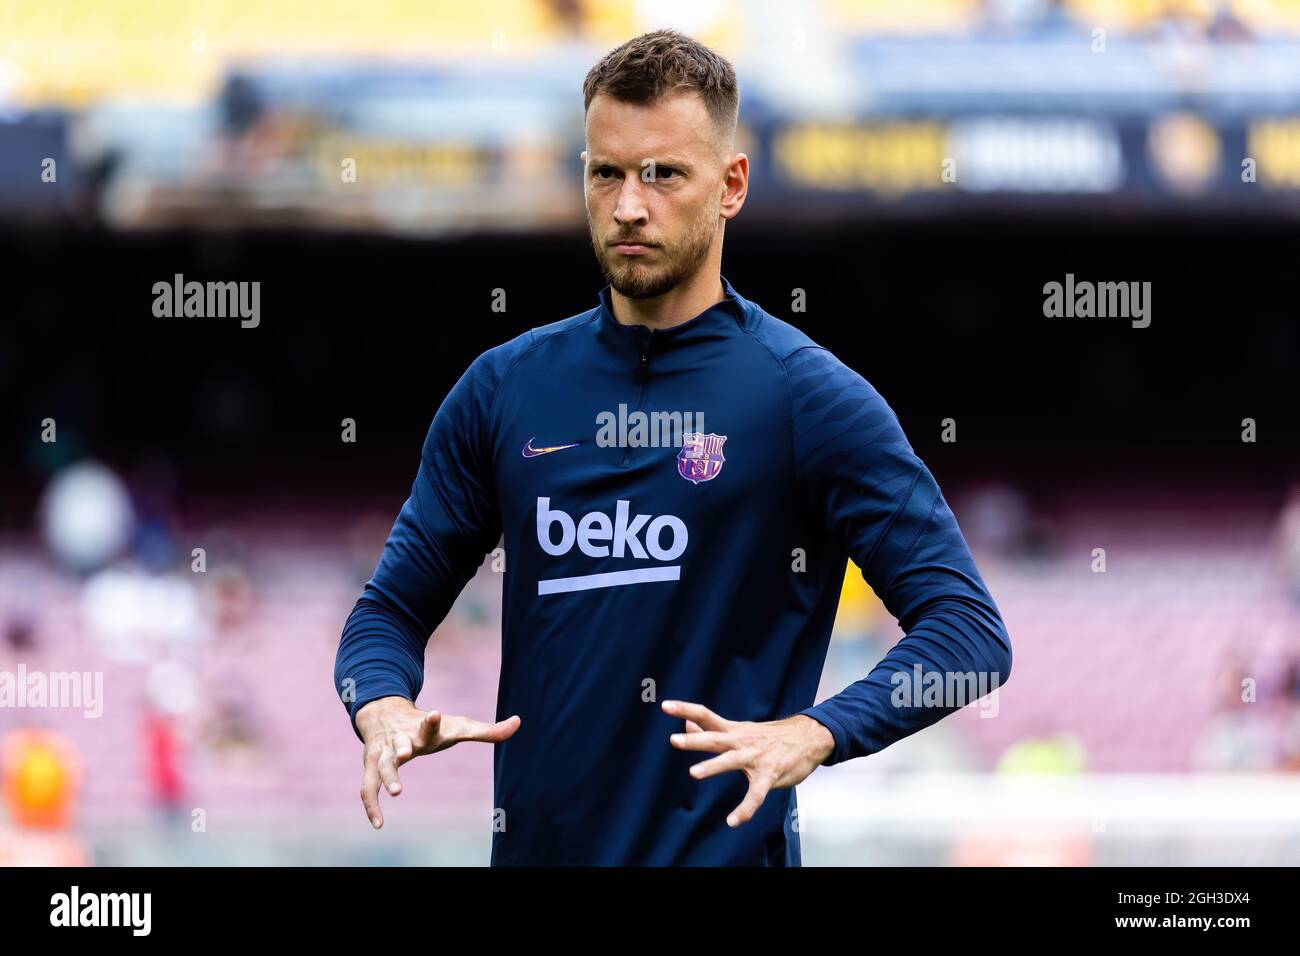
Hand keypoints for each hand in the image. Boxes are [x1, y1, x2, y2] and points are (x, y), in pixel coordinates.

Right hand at [355, 696, 519, 829]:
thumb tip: (519, 722)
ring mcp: (383, 752)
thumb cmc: (431, 724)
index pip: (428, 725)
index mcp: (424, 729)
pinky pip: (366, 787)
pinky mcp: (370, 765)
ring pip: (380, 765)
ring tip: (397, 792)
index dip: (432, 721)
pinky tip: (378, 825)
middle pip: (399, 743)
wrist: (386, 713)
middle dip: (401, 747)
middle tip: (406, 752)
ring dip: (387, 776)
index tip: (436, 713)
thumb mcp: (458, 726)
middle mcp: (401, 739)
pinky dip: (370, 805)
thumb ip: (487, 730)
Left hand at [663, 699, 834, 827]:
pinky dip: (744, 809)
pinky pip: (755, 795)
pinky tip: (733, 821)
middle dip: (694, 740)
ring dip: (713, 766)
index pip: (705, 715)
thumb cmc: (770, 736)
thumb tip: (688, 720)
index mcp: (733, 730)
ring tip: (694, 773)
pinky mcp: (769, 775)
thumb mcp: (740, 728)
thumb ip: (713, 727)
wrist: (808, 738)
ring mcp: (755, 758)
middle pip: (714, 738)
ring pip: (731, 761)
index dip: (685, 710)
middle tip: (674, 740)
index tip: (665, 706)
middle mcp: (742, 741)